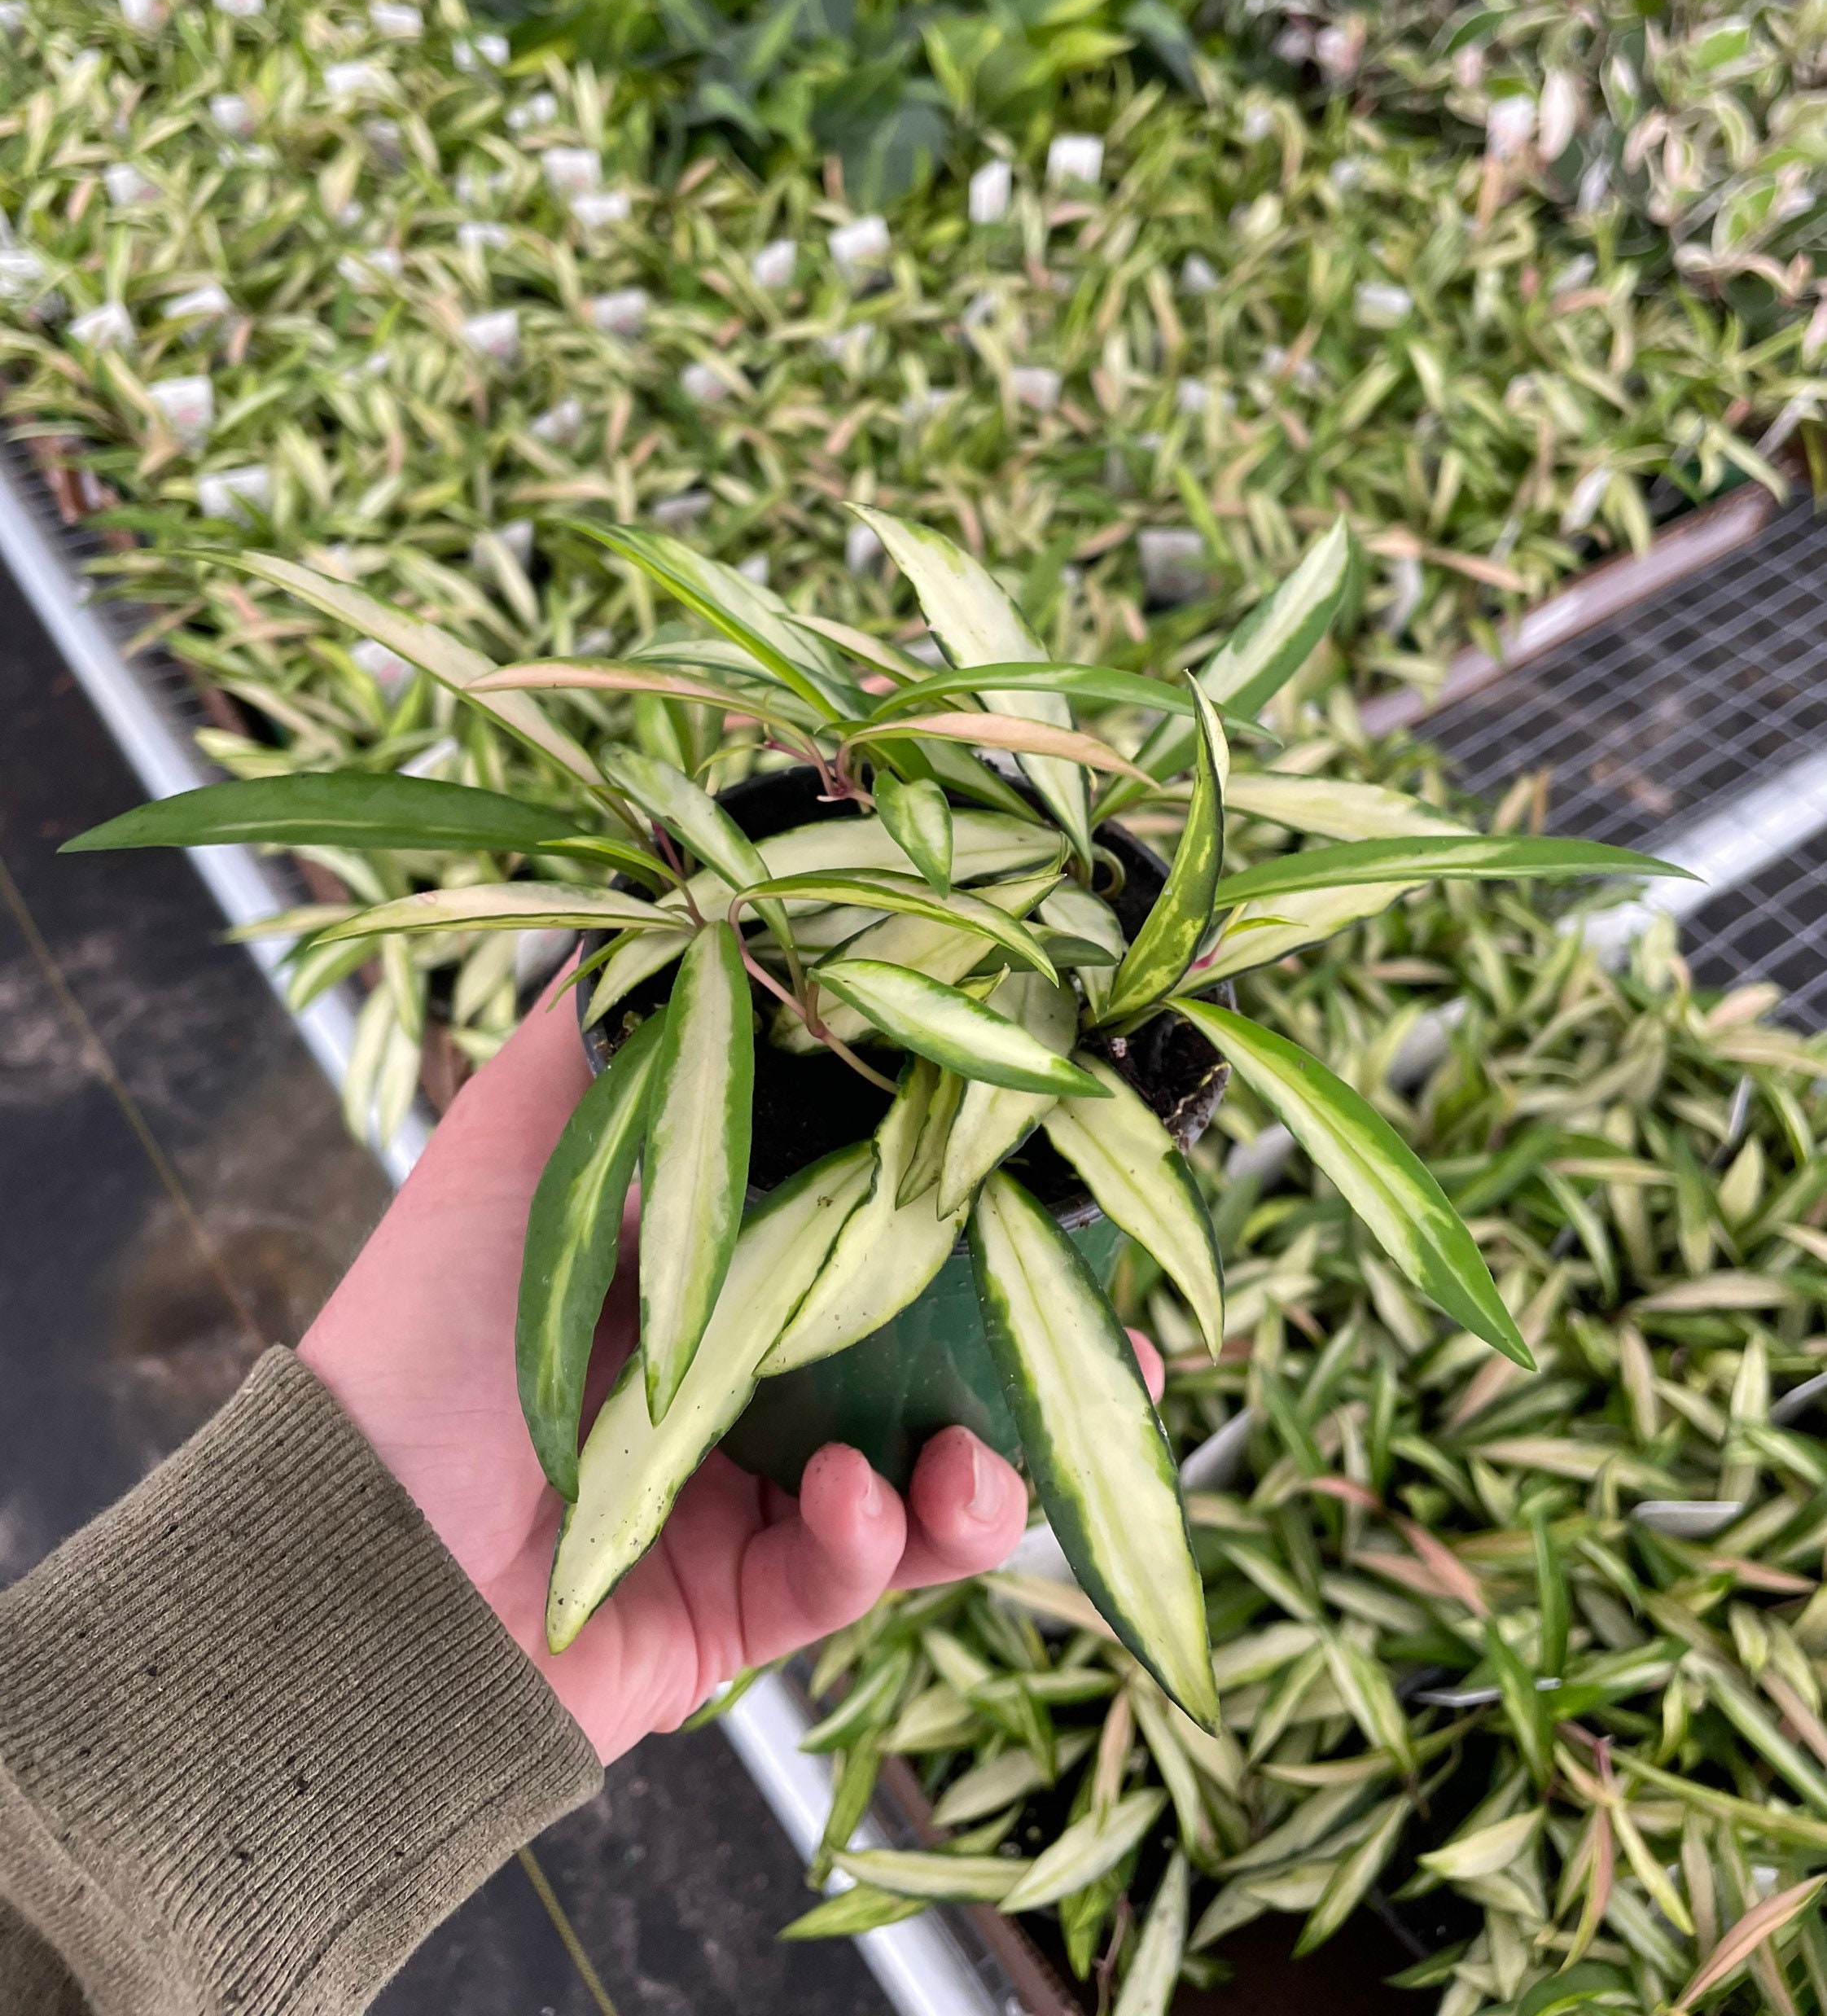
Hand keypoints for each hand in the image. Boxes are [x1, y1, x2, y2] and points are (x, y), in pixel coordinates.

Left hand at [302, 972, 1168, 1766]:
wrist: (346, 1552)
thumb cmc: (431, 1328)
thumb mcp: (519, 1144)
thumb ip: (613, 1037)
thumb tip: (706, 906)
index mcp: (710, 1275)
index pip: (869, 1234)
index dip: (966, 1216)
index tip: (1056, 1184)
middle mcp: (742, 1386)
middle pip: (926, 1360)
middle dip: (1027, 1356)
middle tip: (1117, 1340)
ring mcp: (748, 1504)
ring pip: (924, 1486)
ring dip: (986, 1472)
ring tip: (987, 1458)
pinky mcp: (741, 1613)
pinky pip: (855, 1576)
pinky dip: (878, 1537)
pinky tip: (854, 1498)